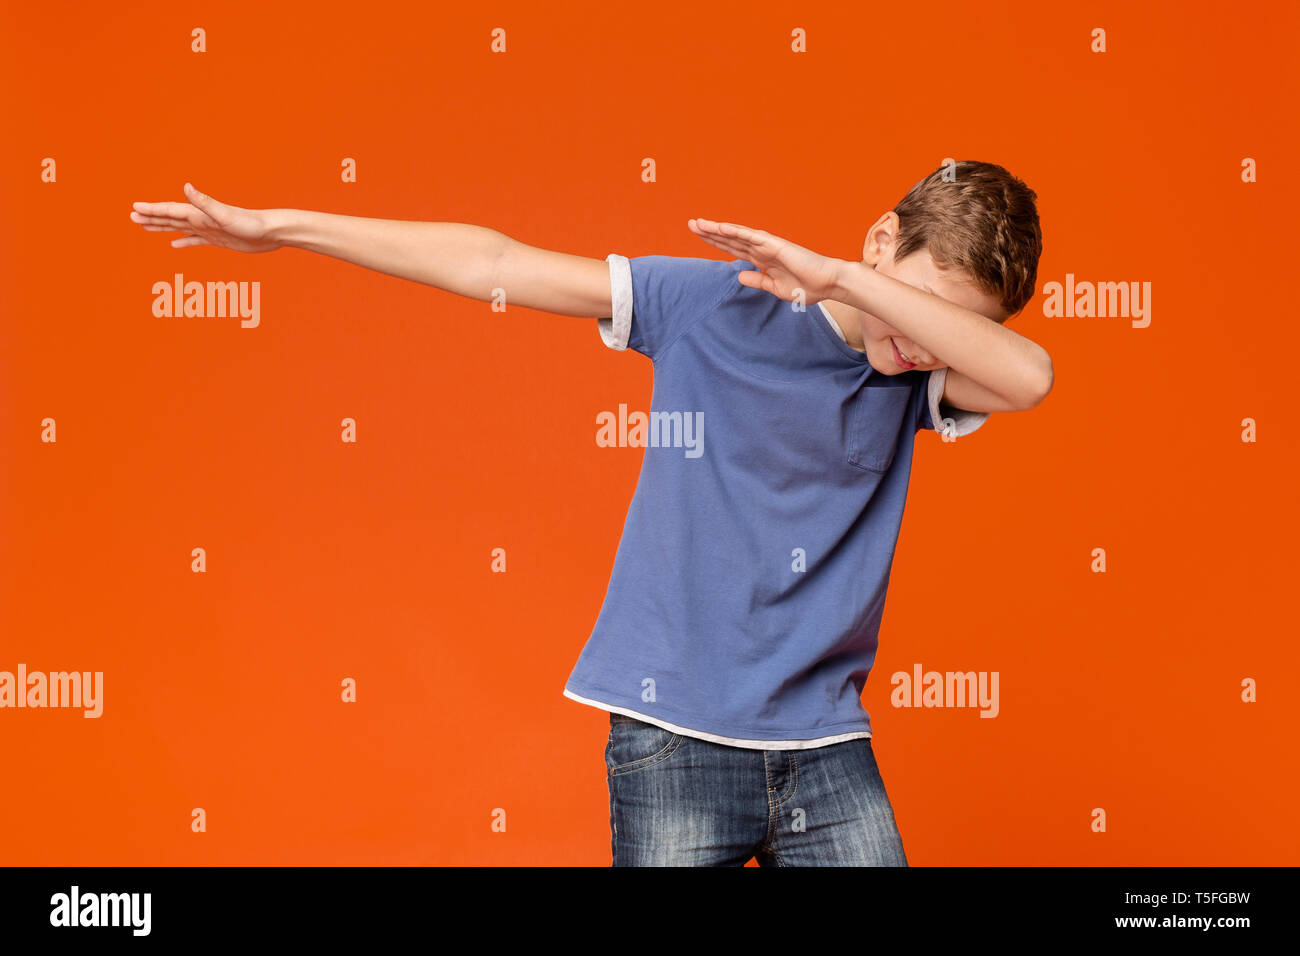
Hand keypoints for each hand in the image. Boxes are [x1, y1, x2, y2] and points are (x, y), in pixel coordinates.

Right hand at [129, 183, 281, 252]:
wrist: (271, 232)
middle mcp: (201, 219)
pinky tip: (174, 245)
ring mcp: (208, 229)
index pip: (170, 210)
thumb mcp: (225, 215)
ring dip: (162, 227)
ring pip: (179, 227)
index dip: (151, 209)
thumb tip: (185, 186)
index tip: (134, 208)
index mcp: (199, 213)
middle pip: (170, 217)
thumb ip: (204, 202)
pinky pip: (195, 241)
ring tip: (144, 226)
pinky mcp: (218, 239)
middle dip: (151, 217)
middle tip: (131, 216)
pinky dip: (183, 242)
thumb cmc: (251, 223)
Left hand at [687, 217, 845, 304]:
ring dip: (718, 229)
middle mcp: (762, 249)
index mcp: (761, 260)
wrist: (827, 284)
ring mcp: (768, 245)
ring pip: (737, 235)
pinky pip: (751, 236)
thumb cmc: (806, 286)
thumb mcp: (775, 288)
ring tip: (699, 223)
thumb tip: (739, 275)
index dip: (716, 243)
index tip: (700, 236)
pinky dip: (735, 231)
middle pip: (730, 239)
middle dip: (710, 233)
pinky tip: (720, 227)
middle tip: (691, 224)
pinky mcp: (775, 245)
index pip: (733, 249)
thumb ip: (757, 281)